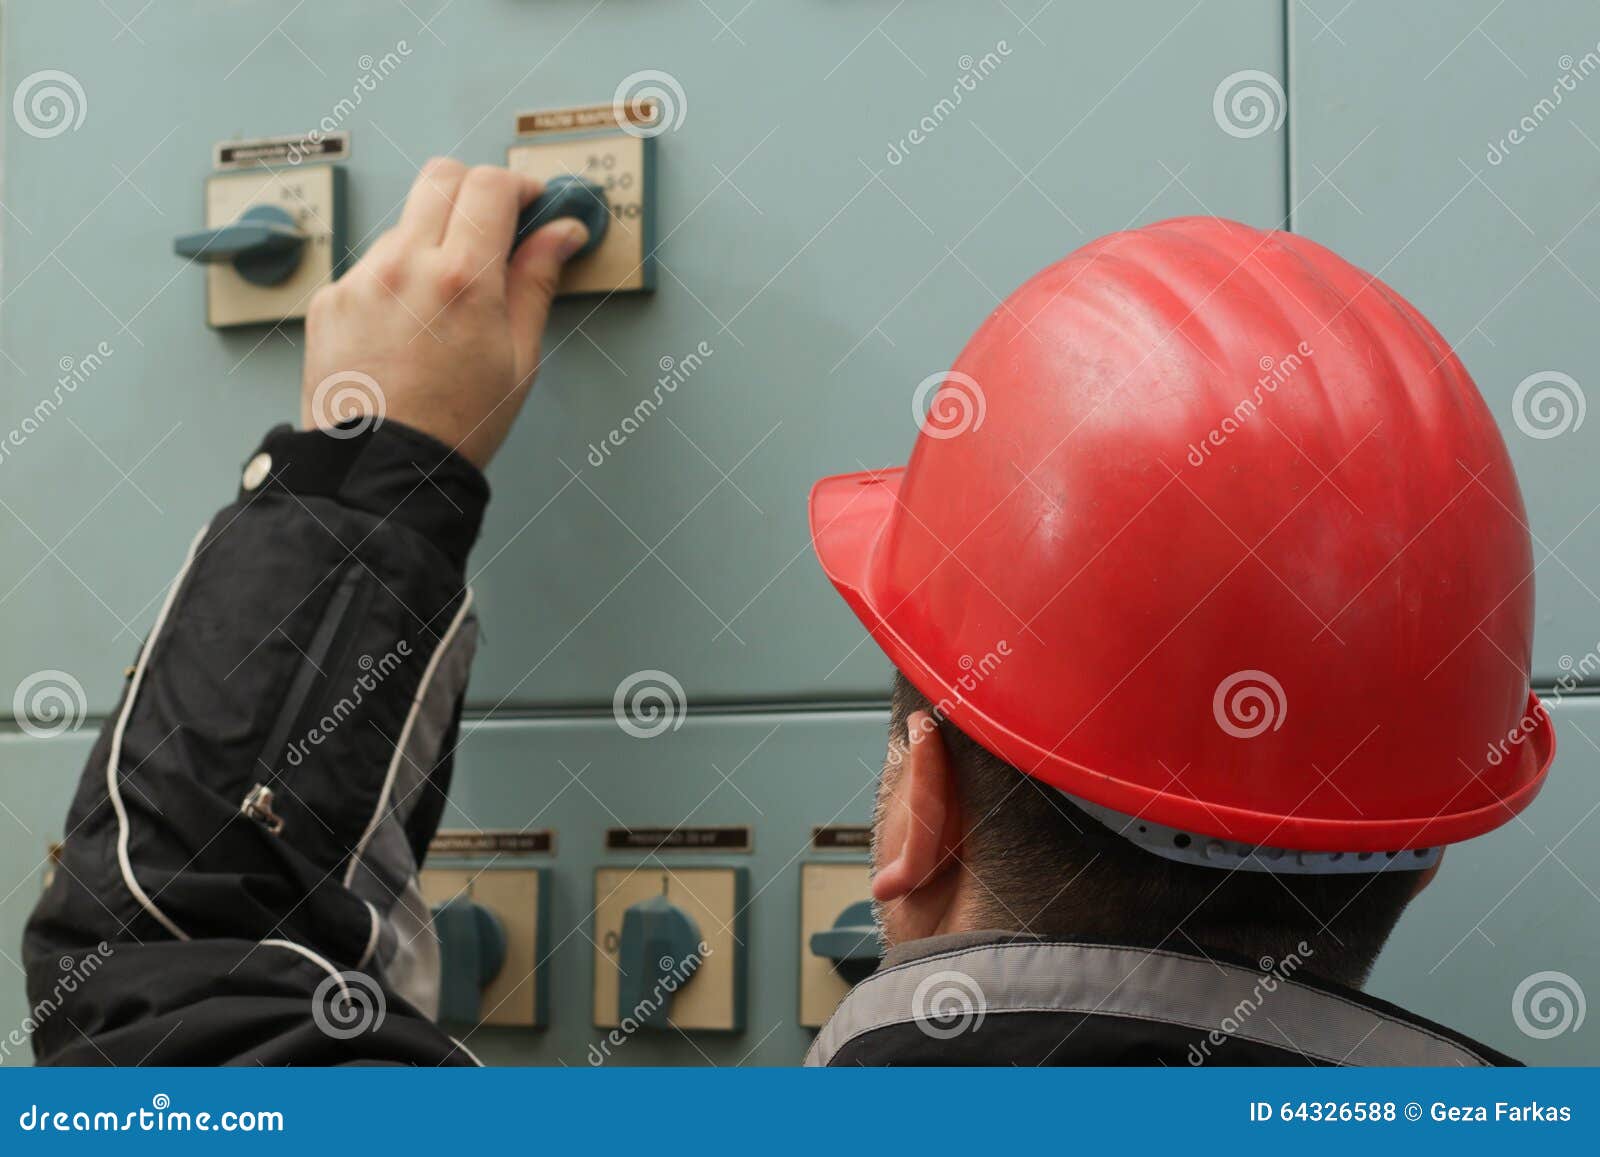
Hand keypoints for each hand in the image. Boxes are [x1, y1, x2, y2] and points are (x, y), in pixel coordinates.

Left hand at [300, 158, 589, 469]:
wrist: (380, 473)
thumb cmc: (455, 428)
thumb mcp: (518, 358)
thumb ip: (537, 281)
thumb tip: (561, 233)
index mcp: (462, 279)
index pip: (491, 185)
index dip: (519, 186)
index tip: (531, 203)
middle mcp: (404, 266)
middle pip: (441, 178)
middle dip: (475, 190)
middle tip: (496, 226)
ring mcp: (359, 280)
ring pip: (404, 224)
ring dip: (433, 240)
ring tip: (449, 303)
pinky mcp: (330, 300)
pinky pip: (371, 267)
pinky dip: (397, 280)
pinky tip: (410, 329)